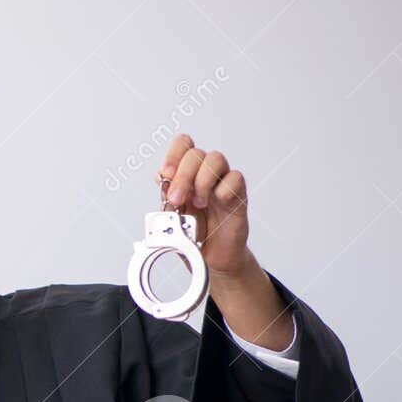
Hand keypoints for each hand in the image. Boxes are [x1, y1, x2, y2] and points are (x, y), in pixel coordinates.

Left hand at [157, 133, 250, 278]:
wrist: (210, 257)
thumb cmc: (192, 233)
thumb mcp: (171, 215)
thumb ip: (167, 195)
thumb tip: (162, 177)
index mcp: (186, 174)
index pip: (183, 145)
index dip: (173, 155)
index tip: (166, 175)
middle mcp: (204, 174)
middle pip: (196, 153)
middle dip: (182, 176)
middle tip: (177, 199)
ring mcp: (222, 182)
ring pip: (216, 159)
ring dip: (202, 181)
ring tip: (197, 204)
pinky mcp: (238, 195)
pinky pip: (236, 178)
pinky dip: (223, 189)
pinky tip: (217, 203)